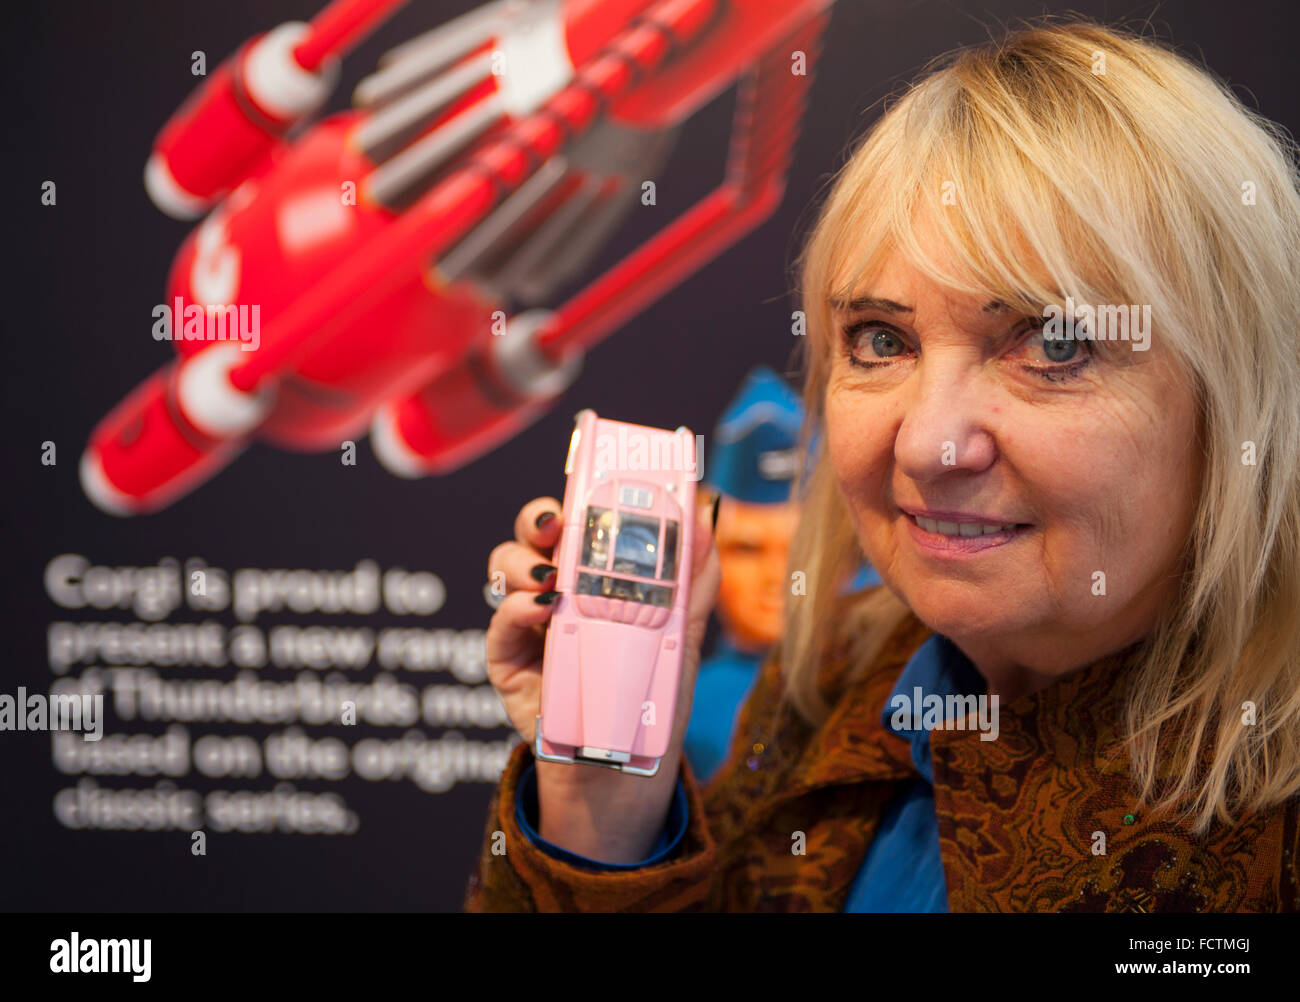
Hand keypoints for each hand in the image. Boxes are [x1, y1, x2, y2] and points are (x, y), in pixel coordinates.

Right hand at [484, 493, 720, 861]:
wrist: (624, 764)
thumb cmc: (649, 699)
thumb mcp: (681, 636)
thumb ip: (692, 582)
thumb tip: (705, 519)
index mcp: (597, 575)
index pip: (581, 521)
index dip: (580, 496)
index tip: (593, 481)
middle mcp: (558, 589)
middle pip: (533, 532)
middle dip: (540, 515)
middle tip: (556, 522)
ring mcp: (529, 621)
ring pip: (507, 564)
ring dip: (525, 560)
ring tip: (552, 578)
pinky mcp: (507, 657)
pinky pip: (500, 619)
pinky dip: (517, 607)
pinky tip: (542, 611)